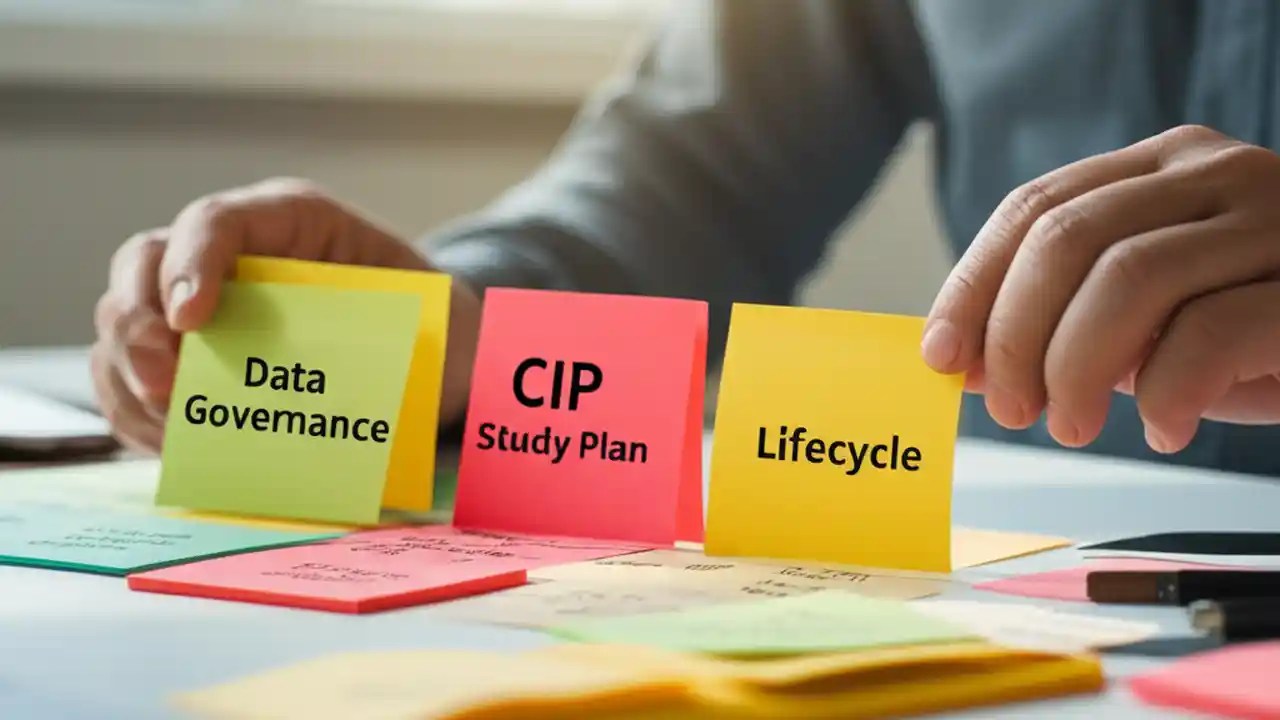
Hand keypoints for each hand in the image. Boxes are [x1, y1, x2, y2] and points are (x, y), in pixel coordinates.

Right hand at [92, 178, 481, 452]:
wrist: (439, 353)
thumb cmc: (436, 325)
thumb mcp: (433, 312)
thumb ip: (394, 328)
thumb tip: (351, 375)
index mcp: (292, 220)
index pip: (216, 221)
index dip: (190, 264)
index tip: (191, 320)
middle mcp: (235, 252)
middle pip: (143, 265)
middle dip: (137, 327)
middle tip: (166, 387)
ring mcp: (205, 302)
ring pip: (124, 322)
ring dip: (127, 379)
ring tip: (170, 431)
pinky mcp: (195, 355)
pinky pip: (131, 377)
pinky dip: (136, 413)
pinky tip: (168, 444)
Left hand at [922, 125, 1279, 453]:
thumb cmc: (1250, 325)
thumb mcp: (1143, 315)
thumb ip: (1060, 320)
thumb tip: (960, 360)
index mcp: (1158, 166)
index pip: (1035, 207)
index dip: (974, 285)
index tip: (938, 355)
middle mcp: (1213, 175)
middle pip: (1069, 239)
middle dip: (1015, 334)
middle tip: (1008, 408)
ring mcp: (1269, 222)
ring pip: (1130, 279)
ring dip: (1076, 367)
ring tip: (1071, 426)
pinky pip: (1211, 332)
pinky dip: (1169, 393)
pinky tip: (1166, 428)